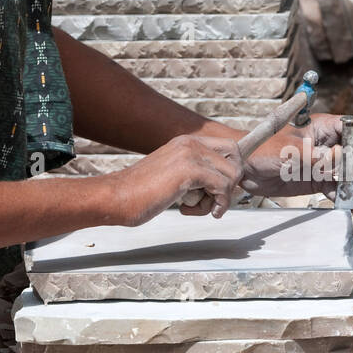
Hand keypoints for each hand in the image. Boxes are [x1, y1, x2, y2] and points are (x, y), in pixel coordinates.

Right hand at [117, 135, 245, 226]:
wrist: (116, 196)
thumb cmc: (140, 193)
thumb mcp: (171, 176)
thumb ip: (193, 175)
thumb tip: (219, 187)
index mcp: (186, 142)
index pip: (229, 148)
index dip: (230, 171)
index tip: (218, 192)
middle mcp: (190, 142)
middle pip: (236, 158)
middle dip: (230, 184)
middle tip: (212, 201)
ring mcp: (190, 154)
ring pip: (232, 175)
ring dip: (220, 198)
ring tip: (197, 207)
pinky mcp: (189, 170)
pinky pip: (222, 187)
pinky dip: (216, 205)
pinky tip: (191, 211)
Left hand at [243, 114, 352, 203]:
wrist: (245, 168)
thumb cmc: (263, 149)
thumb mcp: (289, 151)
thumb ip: (315, 157)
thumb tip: (340, 159)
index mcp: (321, 127)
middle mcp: (327, 144)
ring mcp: (324, 163)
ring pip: (351, 171)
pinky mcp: (318, 181)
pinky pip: (338, 188)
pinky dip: (347, 195)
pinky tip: (351, 203)